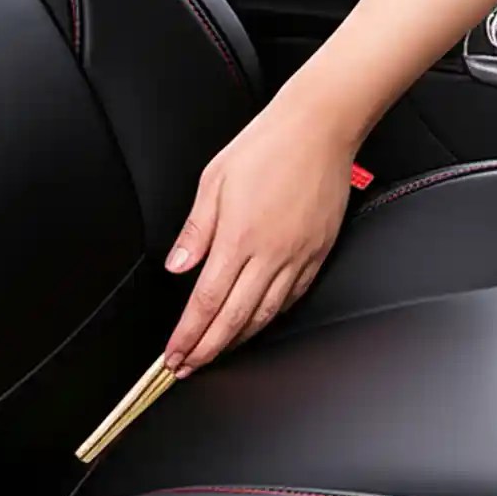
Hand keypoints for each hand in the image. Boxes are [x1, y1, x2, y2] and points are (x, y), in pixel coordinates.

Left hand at [163, 96, 353, 377]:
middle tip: (189, 367)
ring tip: (218, 351)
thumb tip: (177, 268)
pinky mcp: (319, 252)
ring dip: (238, 340)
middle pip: (235, 319)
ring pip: (265, 315)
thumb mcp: (214, 179)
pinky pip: (293, 297)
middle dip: (208, 349)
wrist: (320, 128)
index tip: (175, 355)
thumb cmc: (267, 145)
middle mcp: (271, 253)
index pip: (207, 301)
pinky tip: (257, 322)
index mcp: (239, 236)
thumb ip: (195, 230)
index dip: (189, 335)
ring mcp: (298, 256)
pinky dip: (271, 317)